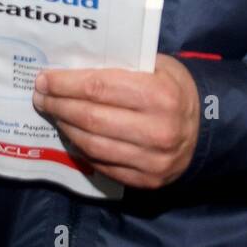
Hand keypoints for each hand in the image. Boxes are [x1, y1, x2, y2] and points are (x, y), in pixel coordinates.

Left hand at [31, 55, 200, 189]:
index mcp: (159, 94)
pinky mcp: (148, 181)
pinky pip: (103, 165)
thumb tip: (72, 66)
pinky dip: (82, 149)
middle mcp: (157, 130)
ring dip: (66, 127)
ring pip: (93, 144)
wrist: (205, 128)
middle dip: (59, 105)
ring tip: (53, 114)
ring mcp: (152, 160)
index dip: (65, 84)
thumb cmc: (173, 88)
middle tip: (41, 96)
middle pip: (91, 117)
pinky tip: (72, 134)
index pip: (98, 87)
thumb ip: (121, 66)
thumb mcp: (156, 65)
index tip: (45, 79)